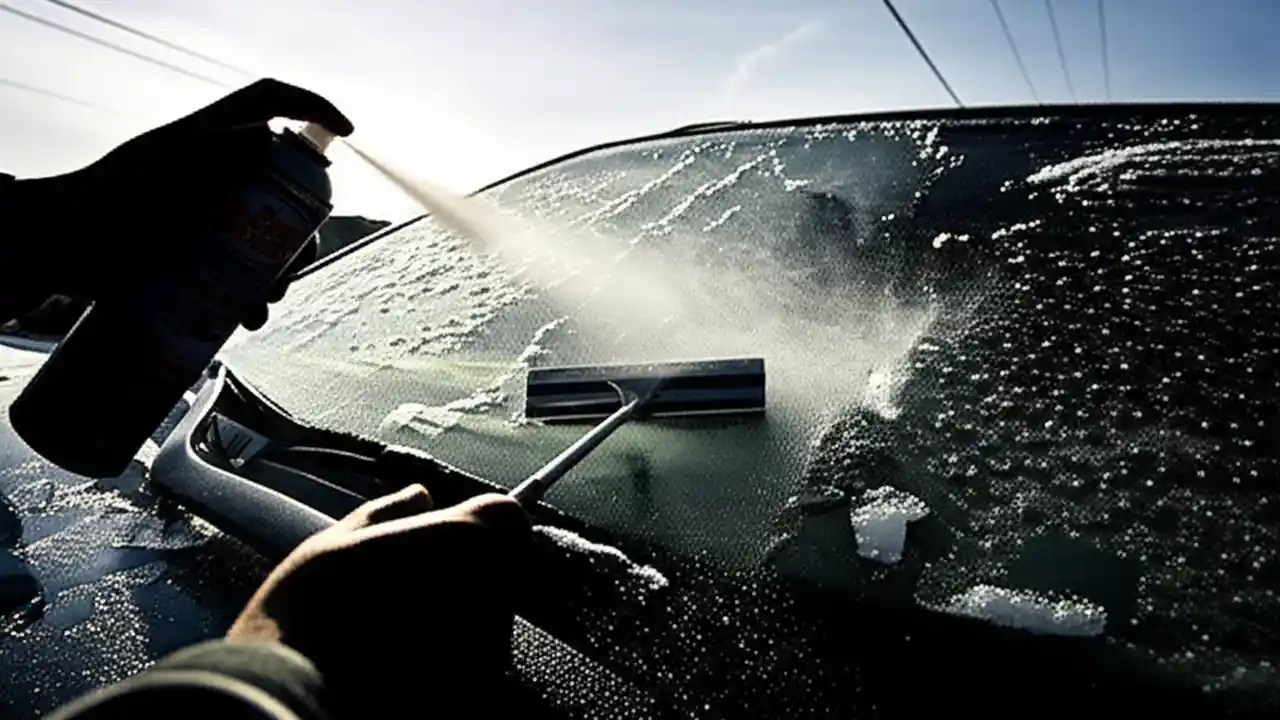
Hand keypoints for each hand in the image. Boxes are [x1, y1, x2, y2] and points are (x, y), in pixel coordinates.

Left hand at [1, 78, 352, 327]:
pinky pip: (242, 278)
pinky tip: (247, 318)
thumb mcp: (162, 165)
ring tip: (266, 301)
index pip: (273, 103)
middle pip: (287, 190)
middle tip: (299, 259)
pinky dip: (253, 300)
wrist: (64, 251)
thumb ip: (213, 148)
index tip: (348, 134)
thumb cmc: (105, 200)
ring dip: (282, 275)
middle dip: (303, 231)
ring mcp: (212, 218)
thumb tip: (271, 137)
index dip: (314, 108)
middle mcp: (220, 176)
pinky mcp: (200, 257)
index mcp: (214, 140)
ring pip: (271, 242)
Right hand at [227, 486, 530, 716]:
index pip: (508, 518)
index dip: (479, 528)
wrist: (298, 698)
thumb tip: (420, 495)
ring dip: (457, 620)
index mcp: (467, 537)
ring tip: (395, 632)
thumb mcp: (338, 540)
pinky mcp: (482, 687)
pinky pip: (474, 665)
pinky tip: (402, 666)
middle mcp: (493, 588)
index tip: (446, 539)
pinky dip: (450, 663)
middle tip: (406, 591)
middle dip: (466, 575)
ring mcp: (491, 643)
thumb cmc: (311, 612)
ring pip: (486, 620)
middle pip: (500, 570)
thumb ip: (392, 512)